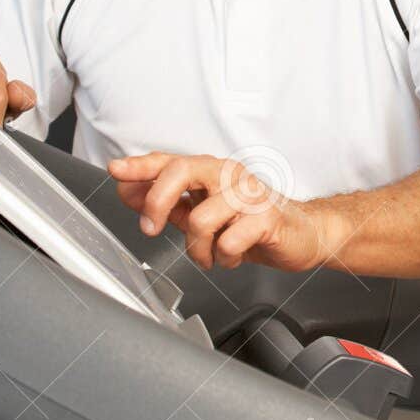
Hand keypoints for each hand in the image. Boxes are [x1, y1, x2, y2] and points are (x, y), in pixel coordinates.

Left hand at [107, 151, 335, 272]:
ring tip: (210, 254)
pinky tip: (232, 256)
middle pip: (181, 172)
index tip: (115, 170)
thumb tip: (129, 192)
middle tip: (149, 228)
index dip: (140, 166)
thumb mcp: (204, 213)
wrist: (303, 234)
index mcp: (211, 170)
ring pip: (200, 219)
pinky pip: (228, 242)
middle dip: (157, 202)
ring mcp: (249, 195)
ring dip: (198, 249)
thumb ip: (168, 204)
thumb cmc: (253, 222)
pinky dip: (224, 257)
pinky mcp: (266, 218)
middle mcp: (228, 175)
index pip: (169, 161)